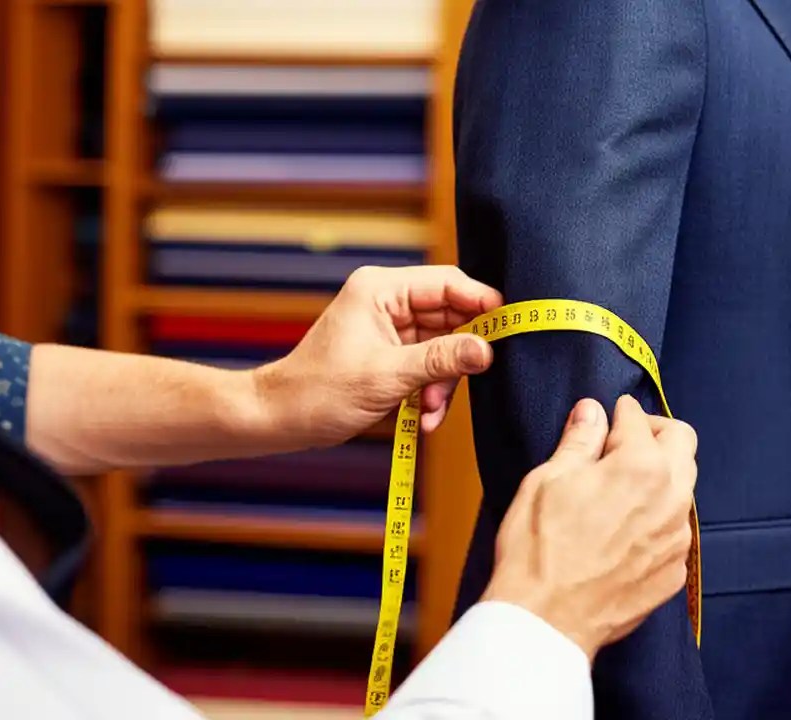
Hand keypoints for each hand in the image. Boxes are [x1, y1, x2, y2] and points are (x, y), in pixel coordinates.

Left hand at [253, 265, 502, 446]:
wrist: (280, 420)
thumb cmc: (319, 392)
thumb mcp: (387, 376)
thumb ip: (441, 359)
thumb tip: (488, 349)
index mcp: (381, 289)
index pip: (448, 283)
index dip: (483, 304)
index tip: (510, 329)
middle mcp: (389, 302)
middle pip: (453, 316)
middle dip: (459, 356)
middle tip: (466, 383)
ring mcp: (392, 328)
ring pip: (445, 346)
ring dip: (444, 383)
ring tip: (429, 412)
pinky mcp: (393, 354)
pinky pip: (430, 365)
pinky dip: (431, 392)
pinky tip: (422, 417)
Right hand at [482, 395, 697, 660]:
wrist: (546, 622)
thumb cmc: (540, 550)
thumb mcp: (548, 480)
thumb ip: (579, 441)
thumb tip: (592, 412)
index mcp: (641, 467)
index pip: (638, 418)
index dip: (618, 412)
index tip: (608, 416)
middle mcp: (672, 498)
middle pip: (682, 444)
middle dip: (656, 433)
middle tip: (626, 441)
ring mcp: (677, 539)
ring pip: (684, 488)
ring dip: (661, 477)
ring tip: (623, 488)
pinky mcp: (674, 572)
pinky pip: (675, 531)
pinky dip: (657, 520)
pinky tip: (625, 530)